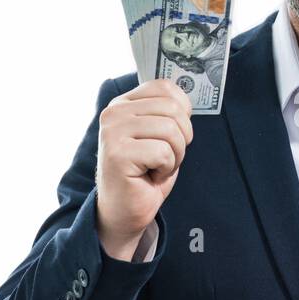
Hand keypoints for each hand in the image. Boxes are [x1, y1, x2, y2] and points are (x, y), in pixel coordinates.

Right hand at [95, 78, 193, 258]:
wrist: (125, 211)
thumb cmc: (145, 175)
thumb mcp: (159, 136)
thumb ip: (168, 113)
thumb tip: (186, 102)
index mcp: (123, 103)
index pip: (166, 88)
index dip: (182, 113)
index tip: (171, 135)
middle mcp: (113, 113)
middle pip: (173, 109)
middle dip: (182, 139)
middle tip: (165, 158)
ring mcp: (112, 132)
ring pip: (171, 130)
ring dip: (174, 156)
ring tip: (157, 167)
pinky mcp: (117, 154)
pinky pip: (163, 152)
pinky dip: (166, 169)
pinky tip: (149, 176)